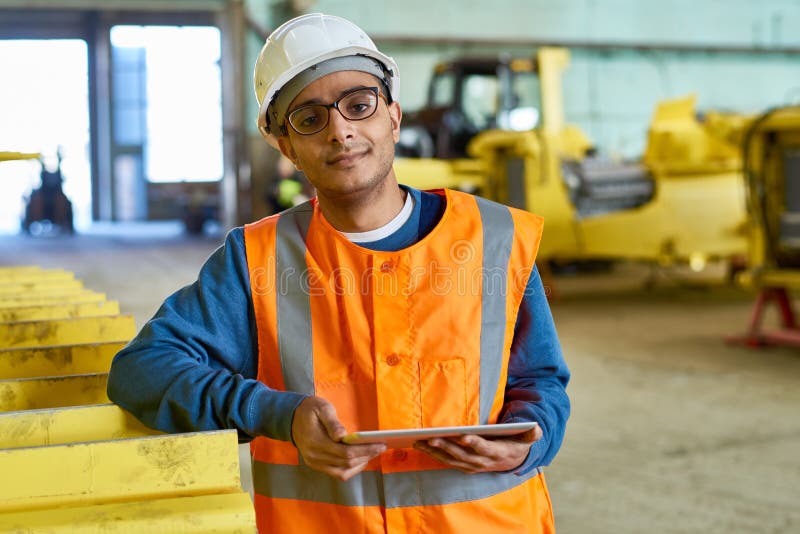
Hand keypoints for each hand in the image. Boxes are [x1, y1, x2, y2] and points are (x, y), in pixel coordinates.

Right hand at [291, 396, 385, 480]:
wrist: (290, 418)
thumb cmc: (310, 410)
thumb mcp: (322, 408)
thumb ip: (332, 422)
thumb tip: (343, 436)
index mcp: (316, 441)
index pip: (345, 452)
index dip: (365, 450)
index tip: (380, 444)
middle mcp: (314, 456)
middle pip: (346, 462)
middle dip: (367, 456)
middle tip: (382, 447)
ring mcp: (315, 463)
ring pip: (343, 471)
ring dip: (360, 464)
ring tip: (373, 453)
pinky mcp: (317, 465)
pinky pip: (337, 473)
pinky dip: (351, 469)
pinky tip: (361, 460)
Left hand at [413, 425, 541, 473]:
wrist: (513, 461)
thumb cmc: (517, 443)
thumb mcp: (528, 438)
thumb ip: (531, 433)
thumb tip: (535, 427)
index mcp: (497, 453)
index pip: (484, 448)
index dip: (474, 443)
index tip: (463, 436)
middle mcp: (483, 462)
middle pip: (462, 455)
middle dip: (446, 447)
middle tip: (431, 437)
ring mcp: (472, 466)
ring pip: (451, 460)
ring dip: (435, 452)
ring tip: (419, 442)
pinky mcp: (464, 466)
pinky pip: (447, 461)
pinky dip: (434, 455)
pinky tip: (422, 446)